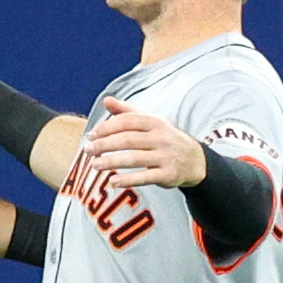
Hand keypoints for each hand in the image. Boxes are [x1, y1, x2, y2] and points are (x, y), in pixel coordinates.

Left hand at [84, 96, 205, 187]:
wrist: (194, 160)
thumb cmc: (164, 138)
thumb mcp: (150, 122)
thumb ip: (127, 112)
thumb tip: (106, 100)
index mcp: (155, 122)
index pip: (127, 122)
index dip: (107, 127)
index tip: (91, 135)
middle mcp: (161, 137)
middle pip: (128, 139)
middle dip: (105, 144)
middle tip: (87, 150)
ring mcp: (165, 156)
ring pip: (134, 158)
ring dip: (112, 162)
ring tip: (94, 165)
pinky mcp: (168, 174)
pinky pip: (145, 177)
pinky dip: (128, 180)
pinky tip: (112, 182)